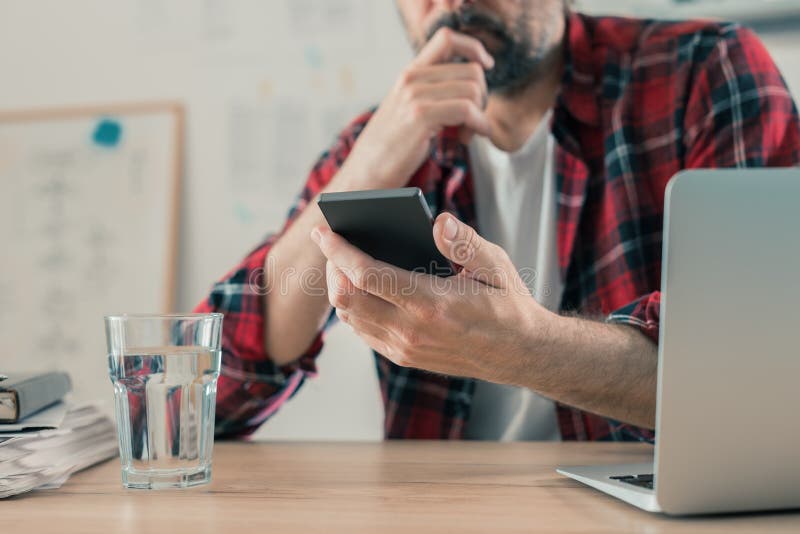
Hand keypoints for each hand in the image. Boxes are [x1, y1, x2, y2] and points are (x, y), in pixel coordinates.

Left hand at [310, 213, 558, 383]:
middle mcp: (412, 329)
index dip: (339, 251)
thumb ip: (465, 242)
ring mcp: (405, 347)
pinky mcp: (404, 357)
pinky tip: (361, 288)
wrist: (520, 354)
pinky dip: (353, 308)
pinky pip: (363, 331)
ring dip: (340, 288)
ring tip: (343, 263)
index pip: (367, 274)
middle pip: (347, 298)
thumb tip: (437, 221)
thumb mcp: (496, 265)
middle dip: (332, 268)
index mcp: (431, 302)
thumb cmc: (507, 303)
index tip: (323, 231)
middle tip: (334, 245)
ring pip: (350, 317)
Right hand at [336, 28, 493, 190]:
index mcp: (411, 73)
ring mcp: (415, 95)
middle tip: (471, 122)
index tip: (487, 66)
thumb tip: (471, 87)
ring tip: (465, 134)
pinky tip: (470, 137)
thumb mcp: (409, 108)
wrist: (366, 171)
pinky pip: (467, 110)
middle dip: (482, 98)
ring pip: (473, 90)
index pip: (448, 38)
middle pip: (472, 71)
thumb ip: (433, 92)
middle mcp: (412, 78)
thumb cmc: (392, 147)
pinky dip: (479, 125)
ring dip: (480, 116)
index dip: (474, 48)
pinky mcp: (420, 115)